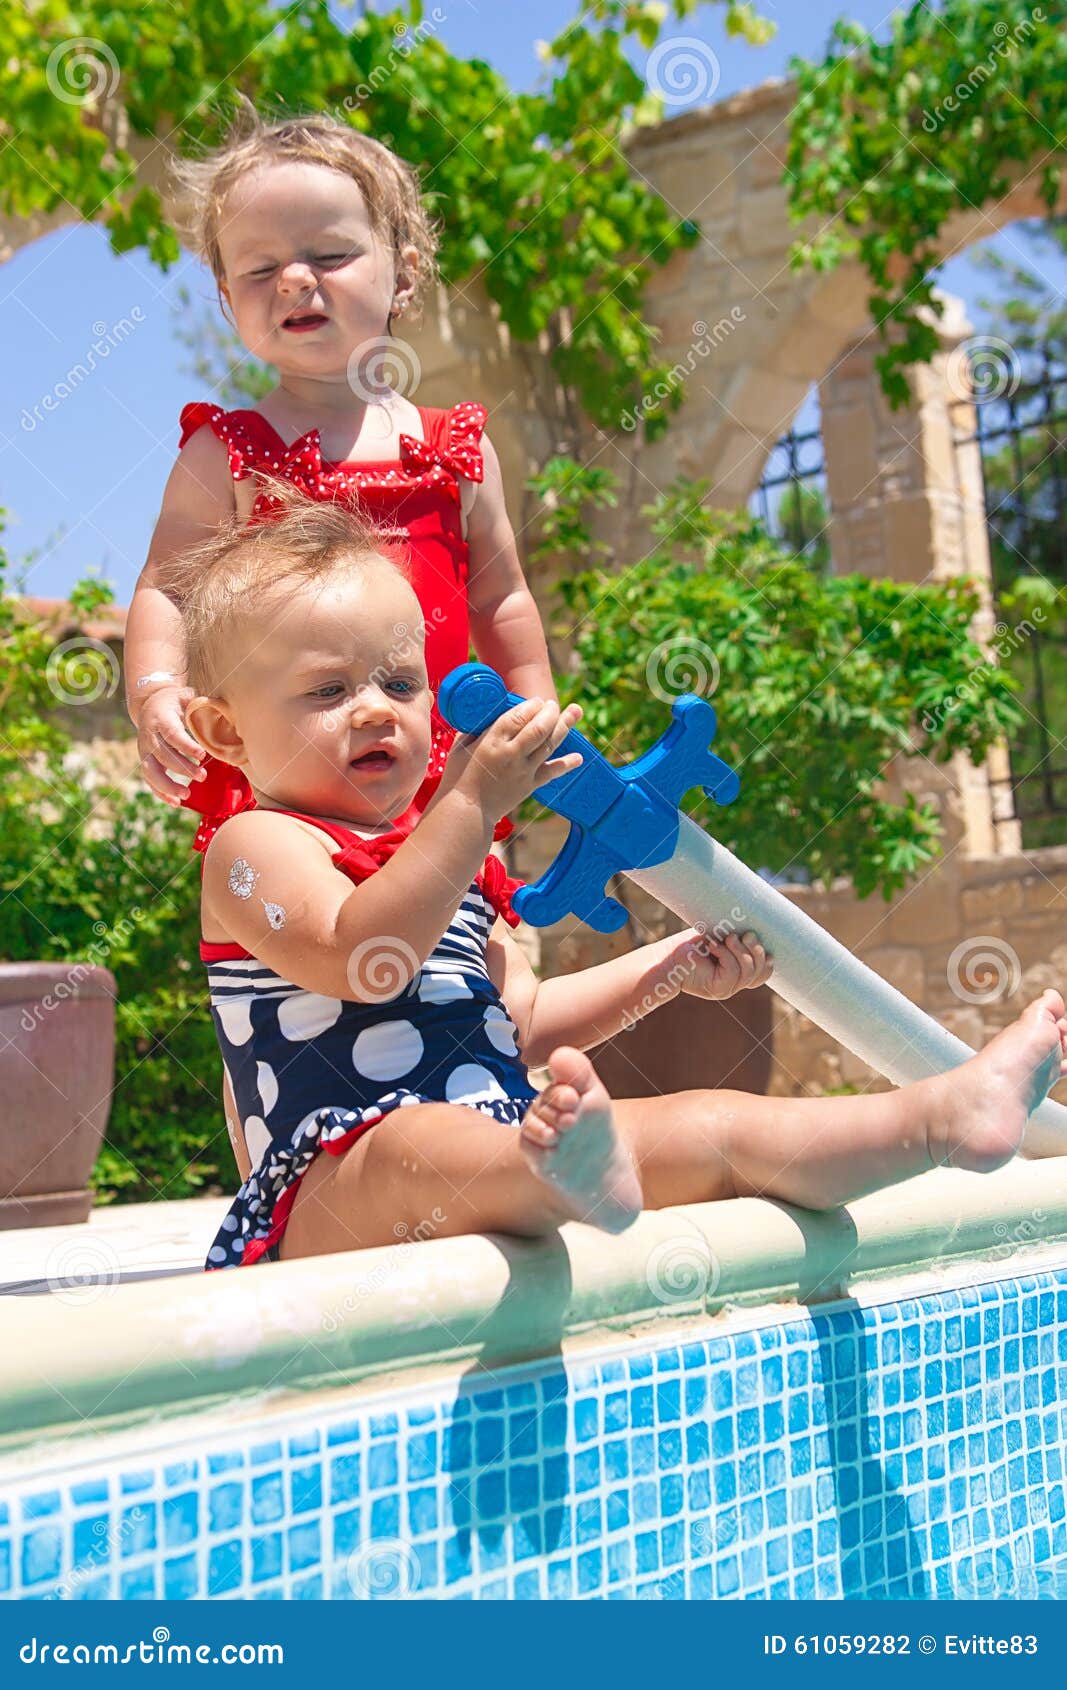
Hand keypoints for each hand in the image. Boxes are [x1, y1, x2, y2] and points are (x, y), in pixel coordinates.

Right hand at [136, 685, 207, 805]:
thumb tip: (226, 710)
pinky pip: (149, 780)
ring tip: (187, 795)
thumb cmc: (176, 701)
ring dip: (168, 785)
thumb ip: (201, 704)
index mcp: (160, 718)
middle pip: (162, 755)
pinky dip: (160, 793)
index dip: (186, 746)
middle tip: (202, 776)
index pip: (172, 734)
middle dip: (182, 768)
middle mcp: (149, 735)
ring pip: (151, 771)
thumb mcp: (186, 696)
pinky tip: (176, 803)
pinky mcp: (145, 761)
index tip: (202, 755)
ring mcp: (144, 750)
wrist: (150, 703)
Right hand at [445, 696, 583, 818]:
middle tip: (553, 704)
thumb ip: (476, 728)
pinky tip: (579, 757)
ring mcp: (523, 770)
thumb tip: (486, 712)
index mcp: (493, 741)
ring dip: (565, 726)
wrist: (467, 811)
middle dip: (550, 712)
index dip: (531, 705)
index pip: (518, 716)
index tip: (536, 700)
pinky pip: (552, 773)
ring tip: (576, 710)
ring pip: (549, 745)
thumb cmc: (458, 777)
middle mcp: (511, 754)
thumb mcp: (461, 746)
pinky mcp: (530, 785)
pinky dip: (566, 764)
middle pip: (539, 728)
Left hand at [659, 927, 772, 1002]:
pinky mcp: (718, 990)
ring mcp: (726, 989)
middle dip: (757, 950)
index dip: (768, 962)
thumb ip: (739, 937)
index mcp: (737, 974)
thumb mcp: (721, 937)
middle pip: (760, 972)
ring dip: (740, 950)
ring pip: (748, 971)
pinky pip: (732, 971)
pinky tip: (713, 946)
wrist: (669, 957)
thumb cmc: (692, 945)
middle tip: (746, 934)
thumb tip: (758, 929)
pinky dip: (725, 954)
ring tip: (727, 937)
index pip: (762, 974)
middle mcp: (733, 984)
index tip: (765, 944)